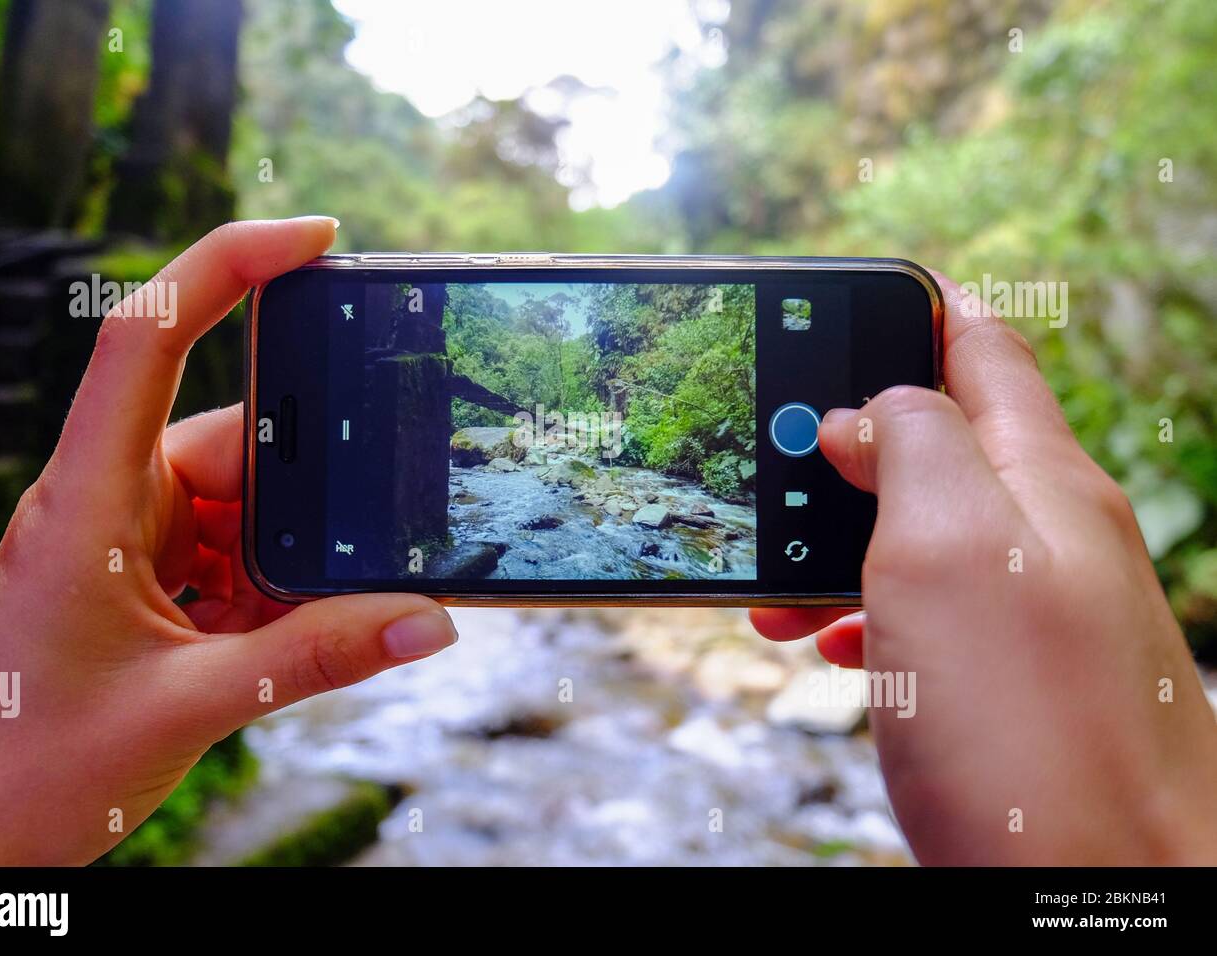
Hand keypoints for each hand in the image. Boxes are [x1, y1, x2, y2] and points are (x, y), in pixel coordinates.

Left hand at [0, 218, 457, 864]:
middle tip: (352, 560)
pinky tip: (269, 646)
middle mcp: (105, 499)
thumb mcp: (193, 707)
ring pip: (238, 511)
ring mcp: (121, 541)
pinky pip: (224, 557)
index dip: (226, 267)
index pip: (147, 340)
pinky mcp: (135, 581)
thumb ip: (318, 658)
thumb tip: (431, 621)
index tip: (314, 237)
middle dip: (299, 505)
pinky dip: (262, 595)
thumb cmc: (28, 770)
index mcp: (89, 497)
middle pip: (233, 447)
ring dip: (281, 567)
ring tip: (290, 633)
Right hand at [752, 273, 1216, 864]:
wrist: (1099, 894)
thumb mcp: (948, 548)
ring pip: (919, 533)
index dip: (913, 309)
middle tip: (773, 464)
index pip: (983, 347)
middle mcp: (1047, 532)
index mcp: (1038, 478)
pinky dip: (861, 607)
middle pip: (938, 440)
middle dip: (846, 445)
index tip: (841, 300)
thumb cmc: (1028, 728)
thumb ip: (911, 446)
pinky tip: (825, 642)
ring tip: (771, 582)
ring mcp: (1034, 607)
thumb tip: (868, 412)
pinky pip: (927, 609)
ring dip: (836, 541)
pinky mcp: (1012, 676)